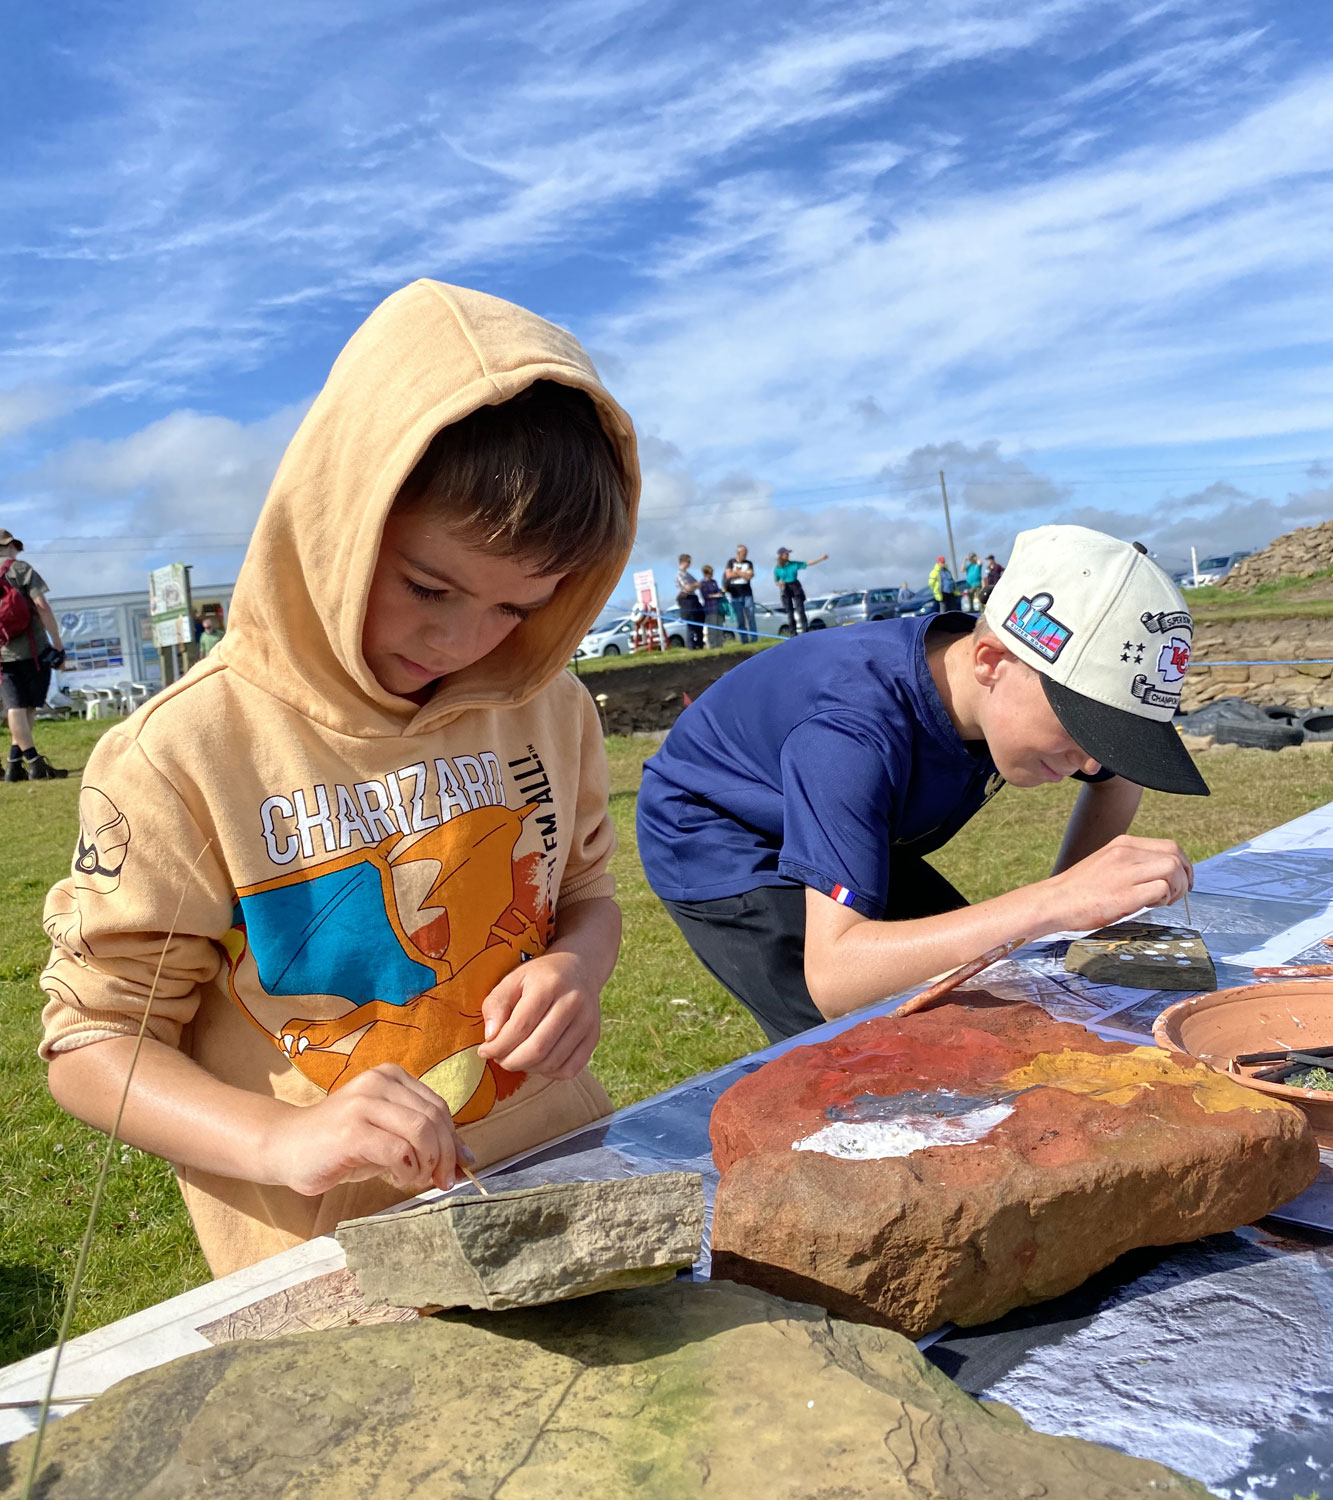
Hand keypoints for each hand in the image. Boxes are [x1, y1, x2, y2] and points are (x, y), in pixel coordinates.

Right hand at [261, 1063, 468, 1197]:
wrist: (285, 1146)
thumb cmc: (340, 1144)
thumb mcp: (386, 1133)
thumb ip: (421, 1138)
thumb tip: (466, 1158)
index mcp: (391, 1077)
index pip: (438, 1107)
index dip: (453, 1139)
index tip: (458, 1166)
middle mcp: (379, 1082)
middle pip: (434, 1118)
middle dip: (446, 1155)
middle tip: (443, 1180)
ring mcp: (364, 1103)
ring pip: (421, 1131)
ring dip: (428, 1163)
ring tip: (417, 1179)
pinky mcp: (352, 1130)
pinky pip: (398, 1150)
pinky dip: (408, 1170)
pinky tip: (399, 1178)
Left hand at [476, 951, 601, 1079]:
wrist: (578, 968)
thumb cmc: (539, 977)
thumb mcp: (513, 980)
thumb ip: (496, 1005)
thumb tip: (491, 1038)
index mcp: (549, 984)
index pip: (520, 1027)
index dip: (498, 1046)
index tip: (484, 1051)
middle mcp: (573, 1001)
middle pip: (538, 1048)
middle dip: (511, 1061)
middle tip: (499, 1059)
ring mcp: (587, 1021)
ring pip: (552, 1062)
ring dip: (527, 1068)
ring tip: (516, 1058)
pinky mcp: (594, 1036)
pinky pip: (569, 1069)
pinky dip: (548, 1073)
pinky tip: (538, 1061)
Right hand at [1042, 834, 1192, 932]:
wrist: (1054, 902)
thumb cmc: (1079, 889)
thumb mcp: (1106, 862)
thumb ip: (1132, 862)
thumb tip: (1161, 873)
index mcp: (1122, 843)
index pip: (1169, 846)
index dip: (1183, 864)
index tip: (1180, 880)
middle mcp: (1125, 853)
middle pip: (1175, 856)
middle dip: (1184, 877)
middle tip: (1175, 894)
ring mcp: (1124, 873)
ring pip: (1172, 869)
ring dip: (1176, 888)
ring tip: (1162, 901)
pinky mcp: (1124, 895)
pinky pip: (1161, 889)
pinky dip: (1164, 899)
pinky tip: (1150, 905)